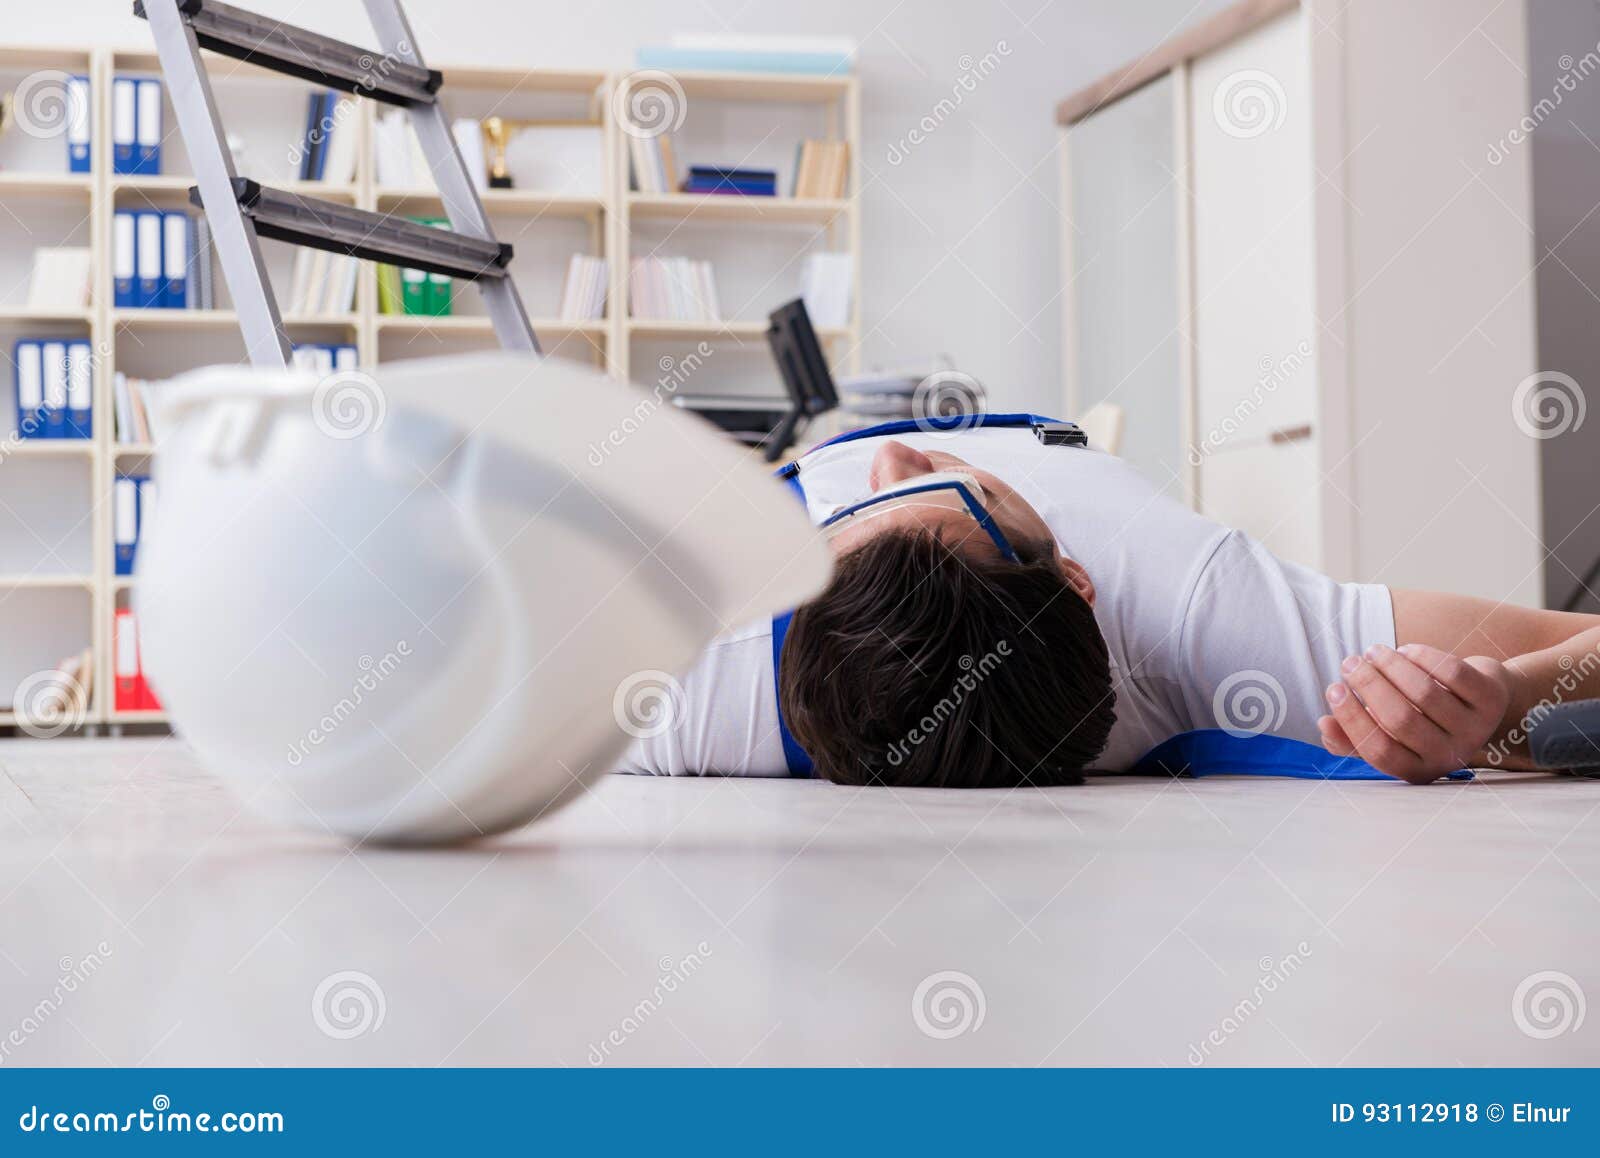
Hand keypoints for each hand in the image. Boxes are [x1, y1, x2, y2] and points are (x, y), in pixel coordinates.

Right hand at [1317, 643, 1511, 782]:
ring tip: (1373, 651)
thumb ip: (1352, 736)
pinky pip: (1451, 673)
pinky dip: (1422, 656)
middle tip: (1349, 663)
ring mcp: (1475, 728)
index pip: (1379, 751)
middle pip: (1401, 720)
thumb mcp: (1388, 734)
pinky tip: (1406, 650)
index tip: (1333, 689)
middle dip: (1369, 685)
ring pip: (1425, 693)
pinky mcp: (1491, 699)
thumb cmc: (1422, 719)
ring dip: (1391, 665)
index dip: (1352, 719)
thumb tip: (1325, 725)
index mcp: (1419, 769)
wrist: (1479, 704)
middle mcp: (1449, 755)